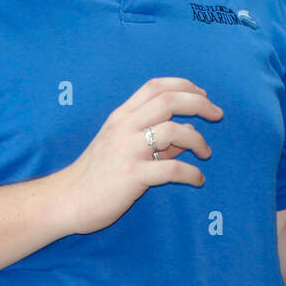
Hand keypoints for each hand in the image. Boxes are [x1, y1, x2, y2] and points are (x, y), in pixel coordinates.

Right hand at [57, 78, 222, 234]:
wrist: (67, 199)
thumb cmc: (97, 172)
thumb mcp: (121, 146)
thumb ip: (153, 138)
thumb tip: (187, 137)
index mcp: (121, 116)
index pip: (155, 86)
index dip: (183, 85)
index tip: (203, 95)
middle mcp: (124, 127)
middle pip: (168, 101)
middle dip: (199, 104)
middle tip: (218, 115)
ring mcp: (127, 150)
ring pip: (172, 131)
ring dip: (198, 140)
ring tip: (206, 153)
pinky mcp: (131, 176)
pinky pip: (171, 169)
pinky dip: (191, 173)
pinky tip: (198, 179)